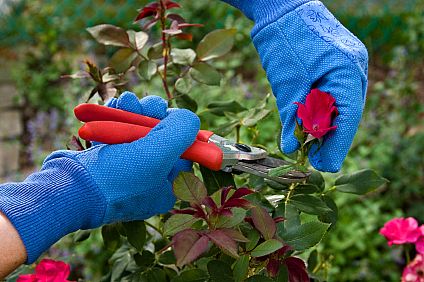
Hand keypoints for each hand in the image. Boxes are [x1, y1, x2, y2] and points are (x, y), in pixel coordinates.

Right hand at [0, 92, 199, 262]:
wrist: (68, 188)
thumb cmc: (117, 176)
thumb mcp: (160, 152)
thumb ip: (182, 130)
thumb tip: (188, 118)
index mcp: (168, 186)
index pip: (185, 151)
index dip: (179, 129)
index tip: (169, 115)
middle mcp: (150, 180)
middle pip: (161, 138)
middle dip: (153, 115)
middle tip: (145, 105)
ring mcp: (127, 170)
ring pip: (138, 131)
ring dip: (133, 111)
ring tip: (125, 101)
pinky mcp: (107, 160)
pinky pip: (118, 133)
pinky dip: (116, 117)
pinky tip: (113, 106)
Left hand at [223, 0, 367, 171]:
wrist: (280, 8)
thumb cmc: (283, 41)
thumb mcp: (287, 83)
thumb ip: (291, 117)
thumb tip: (290, 147)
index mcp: (347, 70)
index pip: (348, 117)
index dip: (336, 145)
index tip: (325, 166)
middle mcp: (354, 68)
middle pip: (347, 113)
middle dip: (329, 138)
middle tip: (313, 159)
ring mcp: (348, 64)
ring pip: (340, 105)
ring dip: (324, 125)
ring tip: (309, 145)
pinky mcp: (338, 64)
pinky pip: (334, 93)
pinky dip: (322, 110)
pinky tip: (310, 123)